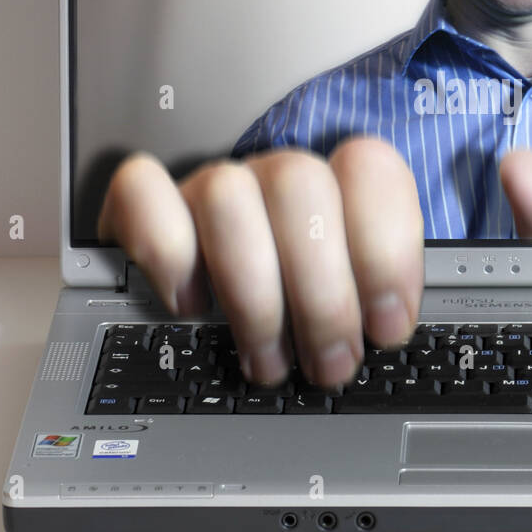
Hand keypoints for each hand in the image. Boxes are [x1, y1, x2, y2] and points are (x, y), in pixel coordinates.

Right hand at [97, 138, 423, 387]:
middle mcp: (276, 175)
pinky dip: (164, 253)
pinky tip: (189, 306)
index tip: (387, 326)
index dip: (386, 250)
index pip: (370, 169)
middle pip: (299, 186)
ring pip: (226, 194)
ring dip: (251, 293)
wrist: (222, 299)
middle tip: (329, 362)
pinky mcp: (144, 207)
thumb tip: (391, 337)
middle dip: (321, 291)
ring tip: (267, 360)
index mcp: (339, 183)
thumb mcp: (353, 308)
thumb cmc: (301, 307)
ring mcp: (211, 186)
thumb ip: (375, 307)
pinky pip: (140, 192)